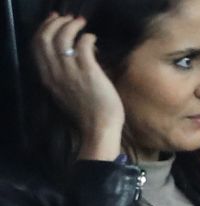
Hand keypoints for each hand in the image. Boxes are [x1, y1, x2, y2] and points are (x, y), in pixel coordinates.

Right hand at [32, 12, 124, 159]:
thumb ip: (63, 75)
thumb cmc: (88, 113)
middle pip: (46, 37)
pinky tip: (93, 38)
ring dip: (71, 25)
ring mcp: (70, 72)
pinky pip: (83, 44)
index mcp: (47, 78)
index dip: (44, 29)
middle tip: (68, 18)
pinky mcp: (88, 71)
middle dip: (55, 23)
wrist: (98, 128)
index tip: (53, 21)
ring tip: (81, 23)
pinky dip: (87, 36)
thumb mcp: (65, 93)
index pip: (37, 46)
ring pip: (63, 37)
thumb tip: (73, 56)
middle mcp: (54, 73)